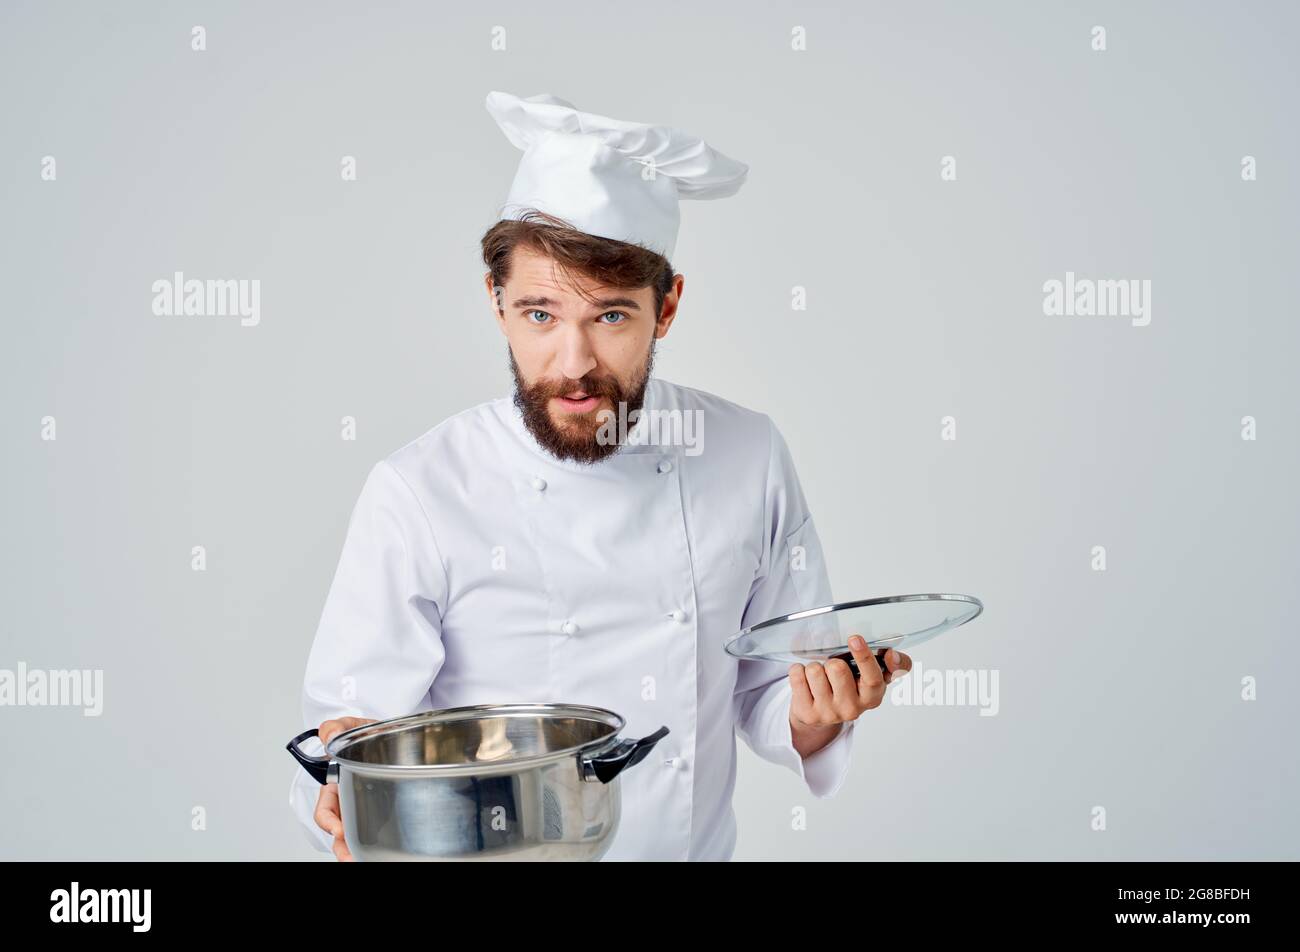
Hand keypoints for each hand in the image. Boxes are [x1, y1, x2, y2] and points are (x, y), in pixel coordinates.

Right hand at [313, 716, 377, 861]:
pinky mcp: (387, 809)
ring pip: (358, 836)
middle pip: (340, 832)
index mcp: (335, 785)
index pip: (325, 811)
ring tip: (367, 860)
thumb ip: (335, 727)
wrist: (394, 732)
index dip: (328, 822)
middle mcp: (349, 800)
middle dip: (343, 848)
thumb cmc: (367, 733)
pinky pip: (381, 830)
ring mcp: (367, 806)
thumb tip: (327, 735)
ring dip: (360, 851)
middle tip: (352, 859)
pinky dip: (382, 843)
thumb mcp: (350, 726)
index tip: (339, 830)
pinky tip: (389, 850)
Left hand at [788, 635, 911, 755]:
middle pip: (837, 668)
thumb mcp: (872, 678)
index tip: (855, 638)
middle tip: (833, 669)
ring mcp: (828, 713)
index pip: (872, 677)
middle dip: (832, 661)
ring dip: (815, 667)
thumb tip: (893, 655)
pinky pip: (797, 676)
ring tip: (819, 676)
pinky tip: (805, 680)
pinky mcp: (807, 713)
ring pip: (815, 670)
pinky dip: (799, 671)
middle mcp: (852, 709)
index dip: (864, 657)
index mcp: (872, 697)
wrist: (821, 716)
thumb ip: (891, 665)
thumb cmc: (849, 689)